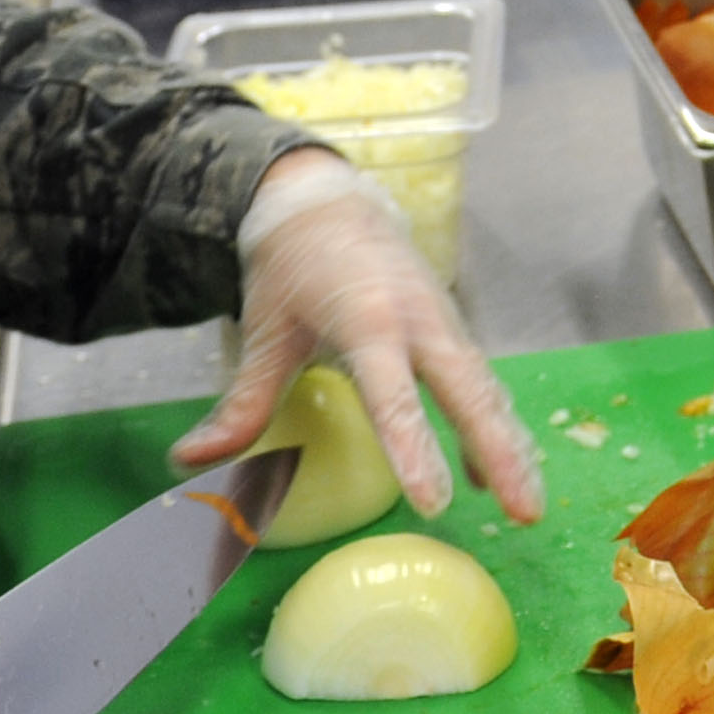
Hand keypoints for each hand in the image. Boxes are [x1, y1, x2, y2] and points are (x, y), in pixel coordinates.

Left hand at [171, 152, 546, 523]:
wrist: (324, 200)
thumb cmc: (290, 267)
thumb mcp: (264, 332)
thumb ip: (240, 404)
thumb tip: (186, 461)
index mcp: (369, 319)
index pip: (395, 395)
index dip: (414, 448)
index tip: (434, 502)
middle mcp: (419, 319)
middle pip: (469, 392)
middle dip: (498, 451)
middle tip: (522, 512)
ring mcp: (443, 321)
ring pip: (486, 389)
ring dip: (510, 446)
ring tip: (527, 507)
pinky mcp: (450, 327)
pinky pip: (480, 382)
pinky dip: (493, 425)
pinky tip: (493, 474)